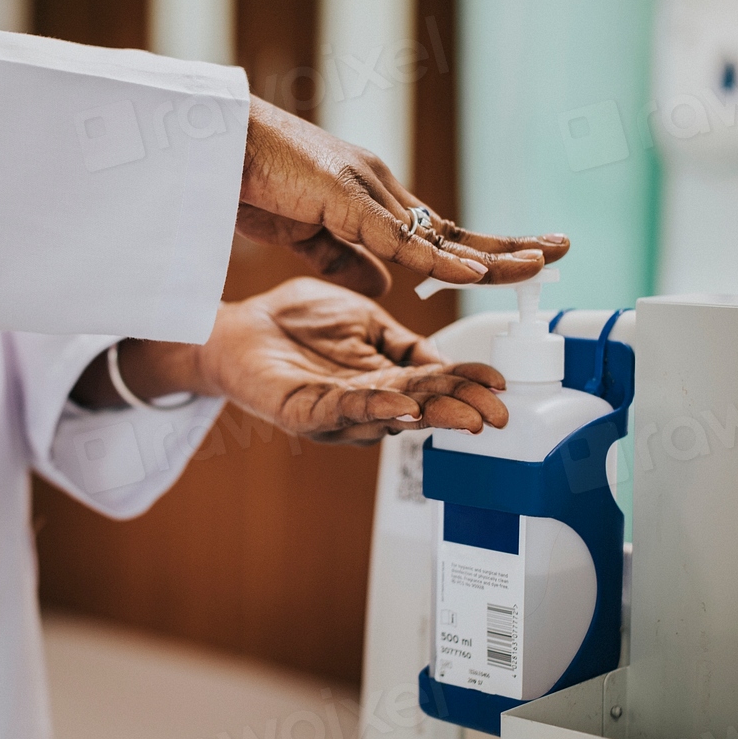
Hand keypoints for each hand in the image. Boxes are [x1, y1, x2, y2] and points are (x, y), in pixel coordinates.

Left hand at [195, 278, 508, 442]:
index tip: (501, 385)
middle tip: (494, 413)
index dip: (467, 384)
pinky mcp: (302, 412)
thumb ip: (404, 342)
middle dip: (460, 409)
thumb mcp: (365, 322)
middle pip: (421, 407)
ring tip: (463, 414)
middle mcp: (365, 401)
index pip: (434, 382)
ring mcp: (335, 411)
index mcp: (384, 377)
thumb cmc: (296, 322)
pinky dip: (374, 408)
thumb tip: (447, 359)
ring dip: (428, 415)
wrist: (236, 326)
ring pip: (388, 416)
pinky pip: (341, 411)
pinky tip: (402, 407)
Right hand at [238, 96, 568, 294]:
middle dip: (507, 243)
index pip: (434, 232)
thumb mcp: (306, 234)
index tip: (515, 262)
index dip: (476, 250)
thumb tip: (385, 285)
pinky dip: (438, 257)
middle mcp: (378, 190)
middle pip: (453, 227)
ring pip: (439, 231)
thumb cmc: (252, 180)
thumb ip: (347, 259)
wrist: (213, 146)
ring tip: (541, 261)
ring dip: (492, 251)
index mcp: (369, 200)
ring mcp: (365, 192)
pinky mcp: (343, 199)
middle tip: (561, 249)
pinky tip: (473, 271)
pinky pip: (398, 237)